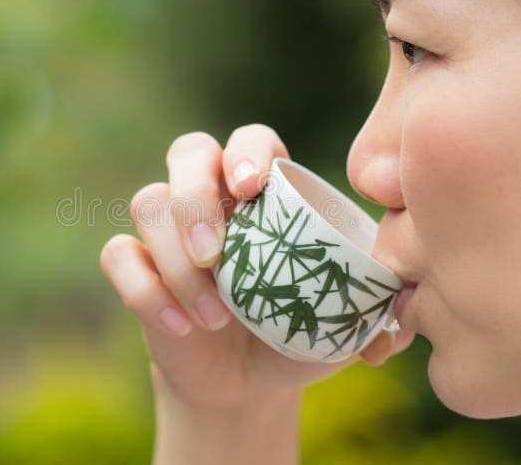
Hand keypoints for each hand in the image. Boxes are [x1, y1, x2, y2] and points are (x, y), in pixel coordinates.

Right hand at [100, 124, 414, 409]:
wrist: (249, 382)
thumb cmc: (298, 334)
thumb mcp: (340, 324)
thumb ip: (374, 314)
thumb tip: (401, 325)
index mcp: (264, 192)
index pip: (250, 139)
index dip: (249, 151)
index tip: (255, 188)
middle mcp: (212, 198)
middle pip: (187, 152)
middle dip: (195, 193)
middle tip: (216, 251)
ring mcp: (169, 231)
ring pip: (148, 203)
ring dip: (176, 259)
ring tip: (215, 317)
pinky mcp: (137, 267)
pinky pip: (118, 255)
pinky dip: (144, 289)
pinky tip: (180, 327)